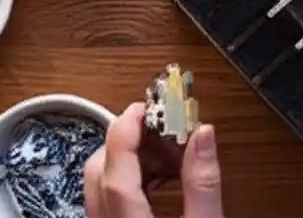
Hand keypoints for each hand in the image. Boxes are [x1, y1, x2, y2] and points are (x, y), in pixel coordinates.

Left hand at [84, 103, 224, 217]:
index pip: (115, 164)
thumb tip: (202, 135)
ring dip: (128, 159)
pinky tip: (160, 181)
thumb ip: (203, 184)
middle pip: (100, 168)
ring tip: (167, 152)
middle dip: (126, 139)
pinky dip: (129, 179)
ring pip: (99, 182)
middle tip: (160, 125)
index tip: (146, 105)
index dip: (127, 127)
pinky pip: (107, 198)